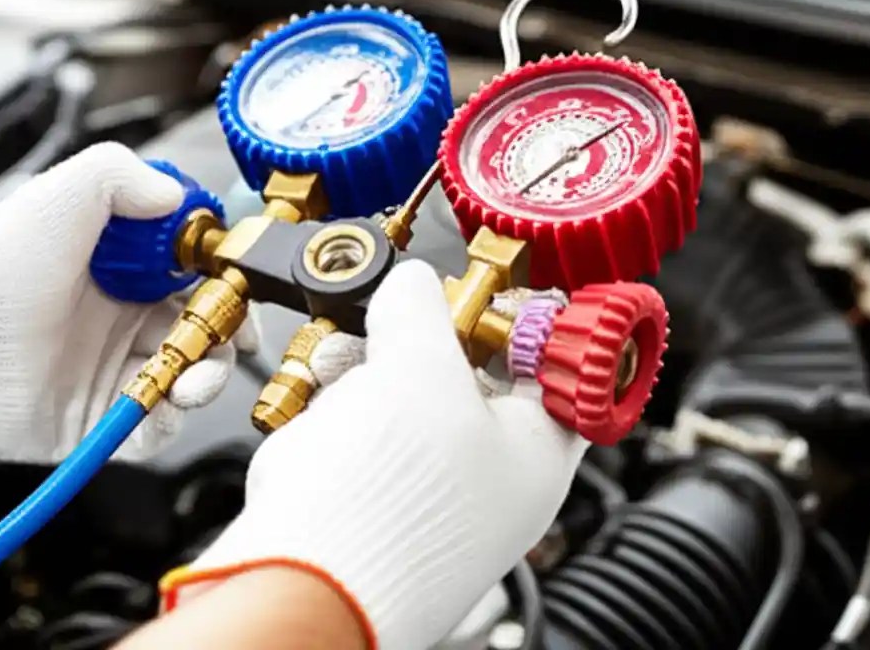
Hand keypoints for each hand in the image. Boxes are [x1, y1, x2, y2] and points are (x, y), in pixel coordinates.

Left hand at [0, 142, 255, 462]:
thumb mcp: (68, 188)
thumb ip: (128, 174)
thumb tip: (177, 197)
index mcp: (116, 268)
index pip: (192, 274)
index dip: (223, 279)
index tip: (240, 283)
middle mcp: (116, 319)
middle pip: (200, 328)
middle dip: (227, 333)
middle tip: (234, 335)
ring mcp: (106, 372)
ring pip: (186, 378)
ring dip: (207, 376)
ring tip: (196, 375)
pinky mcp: (95, 421)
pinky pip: (152, 429)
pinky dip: (170, 418)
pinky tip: (166, 400)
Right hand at [168, 260, 585, 649]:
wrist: (307, 584)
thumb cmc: (389, 502)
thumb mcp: (419, 367)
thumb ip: (421, 308)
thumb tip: (413, 285)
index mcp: (540, 453)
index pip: (563, 371)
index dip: (530, 319)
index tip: (496, 289)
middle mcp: (496, 483)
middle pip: (477, 381)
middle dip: (428, 339)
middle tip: (404, 315)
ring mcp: (438, 500)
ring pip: (415, 407)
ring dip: (377, 370)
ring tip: (346, 356)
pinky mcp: (381, 509)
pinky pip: (372, 440)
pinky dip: (348, 409)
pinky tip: (325, 393)